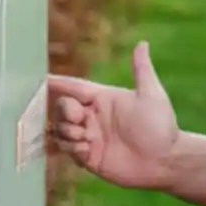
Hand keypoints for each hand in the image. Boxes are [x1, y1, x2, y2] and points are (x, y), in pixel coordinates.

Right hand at [47, 41, 179, 190]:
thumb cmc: (161, 126)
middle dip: (63, 111)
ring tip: (84, 138)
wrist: (165, 162)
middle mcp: (93, 116)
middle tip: (80, 120)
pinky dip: (71, 148)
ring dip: (66, 131)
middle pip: (61, 107)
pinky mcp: (90, 157)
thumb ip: (141, 70)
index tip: (39, 79)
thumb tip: (142, 43)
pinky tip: (87, 151)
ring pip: (60, 129)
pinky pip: (68, 149)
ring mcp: (90, 136)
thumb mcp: (151, 95)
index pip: (73, 87)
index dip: (56, 83)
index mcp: (103, 98)